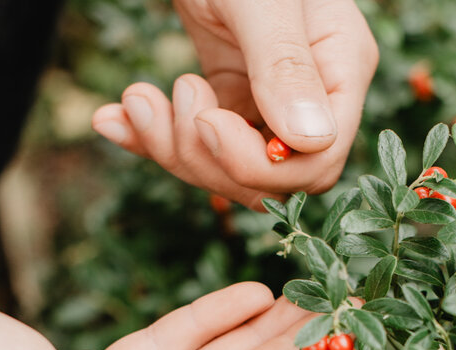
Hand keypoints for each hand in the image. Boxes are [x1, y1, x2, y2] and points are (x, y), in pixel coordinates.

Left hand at [92, 0, 377, 209]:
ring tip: (136, 100)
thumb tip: (310, 141)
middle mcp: (313, 95)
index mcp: (340, 69)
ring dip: (171, 147)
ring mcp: (270, 97)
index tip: (209, 123)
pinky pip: (197, 140)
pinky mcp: (229, 92)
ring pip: (229, 169)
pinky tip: (115, 118)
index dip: (260, 164)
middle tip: (159, 105)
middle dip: (207, 159)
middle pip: (271, 178)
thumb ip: (286, 65)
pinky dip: (151, 138)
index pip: (318, 161)